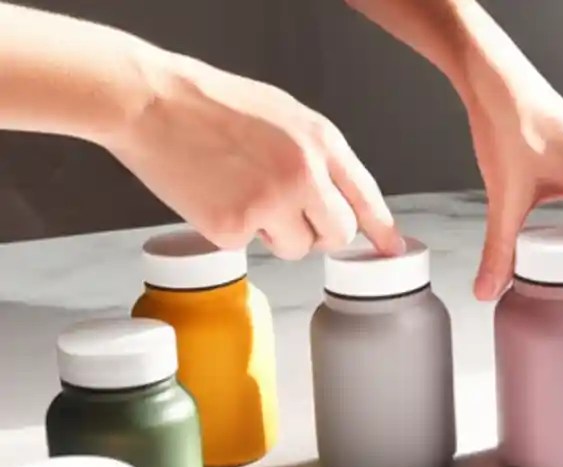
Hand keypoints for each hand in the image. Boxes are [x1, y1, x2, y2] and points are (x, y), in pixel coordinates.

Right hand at [102, 52, 402, 258]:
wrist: (149, 100)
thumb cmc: (212, 104)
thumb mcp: (284, 115)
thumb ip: (318, 154)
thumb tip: (342, 195)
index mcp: (321, 141)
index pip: (366, 196)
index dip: (381, 228)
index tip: (392, 249)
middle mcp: (304, 174)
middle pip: (338, 234)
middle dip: (319, 232)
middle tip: (288, 213)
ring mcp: (270, 202)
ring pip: (297, 249)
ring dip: (276, 235)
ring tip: (243, 194)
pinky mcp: (232, 226)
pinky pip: (249, 247)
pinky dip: (232, 231)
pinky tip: (214, 196)